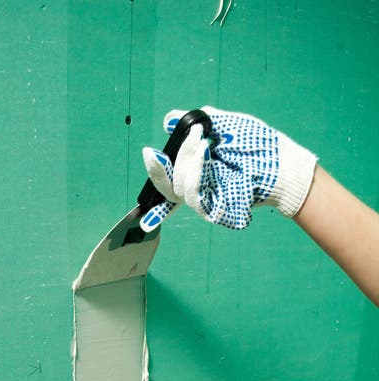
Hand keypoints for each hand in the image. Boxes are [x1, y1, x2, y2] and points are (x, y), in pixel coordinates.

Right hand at [140, 106, 316, 230]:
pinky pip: (194, 197)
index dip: (157, 169)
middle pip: (167, 187)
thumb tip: (169, 119)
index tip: (149, 153)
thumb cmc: (259, 144)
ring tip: (201, 140)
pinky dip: (196, 172)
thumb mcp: (227, 125)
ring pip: (178, 190)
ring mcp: (208, 198)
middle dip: (158, 168)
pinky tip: (205, 153)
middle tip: (153, 151)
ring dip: (184, 161)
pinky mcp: (216, 209)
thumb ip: (199, 121)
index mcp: (199, 169)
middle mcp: (200, 186)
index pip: (171, 174)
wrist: (281, 161)